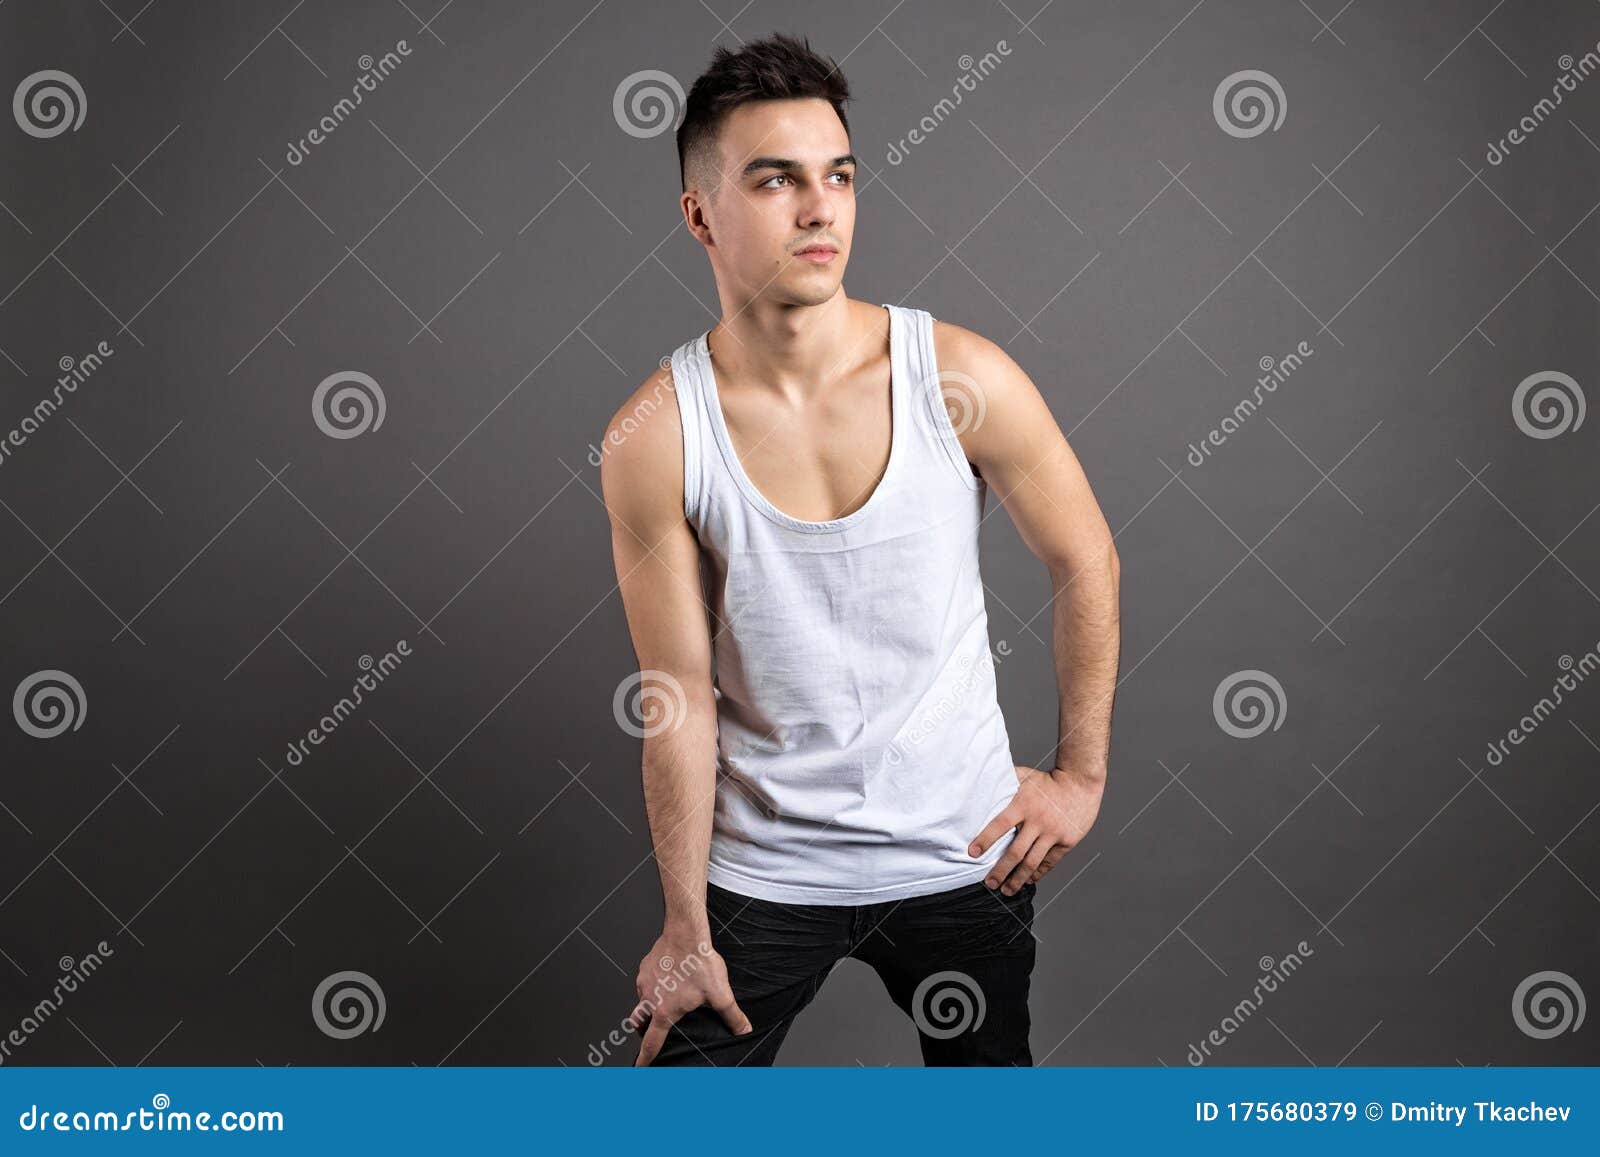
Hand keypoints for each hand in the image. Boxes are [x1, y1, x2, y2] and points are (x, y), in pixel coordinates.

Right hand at [629, 927, 751, 1065]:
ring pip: (640, 1000)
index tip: (640, 1067)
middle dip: (642, 1031)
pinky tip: (667, 979)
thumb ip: (732, 1015)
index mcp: (664, 1011)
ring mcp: (644, 982)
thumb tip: (744, 1030)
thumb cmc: (700, 962)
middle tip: (651, 1033)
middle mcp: (649, 998)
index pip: (651, 1042)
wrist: (686, 932)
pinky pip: (644, 982)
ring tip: (664, 1002)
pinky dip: (652, 986)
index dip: (645, 1058)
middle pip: (638, 1023)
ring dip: (648, 1006)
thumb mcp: (720, 993)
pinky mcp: (644, 967)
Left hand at [968, 763, 1104, 894]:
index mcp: (1023, 804)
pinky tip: (1028, 880)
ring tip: (1007, 890)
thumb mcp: (1024, 775)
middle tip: (989, 884)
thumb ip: (1004, 781)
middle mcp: (1038, 820)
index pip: (1000, 824)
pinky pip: (1050, 862)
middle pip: (1016, 852)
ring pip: (1032, 862)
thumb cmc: (1047, 780)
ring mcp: (1053, 833)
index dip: (986, 839)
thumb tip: (980, 781)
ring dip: (1018, 879)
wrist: (1080, 782)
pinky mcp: (1067, 841)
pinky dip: (1038, 873)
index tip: (973, 853)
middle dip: (1000, 871)